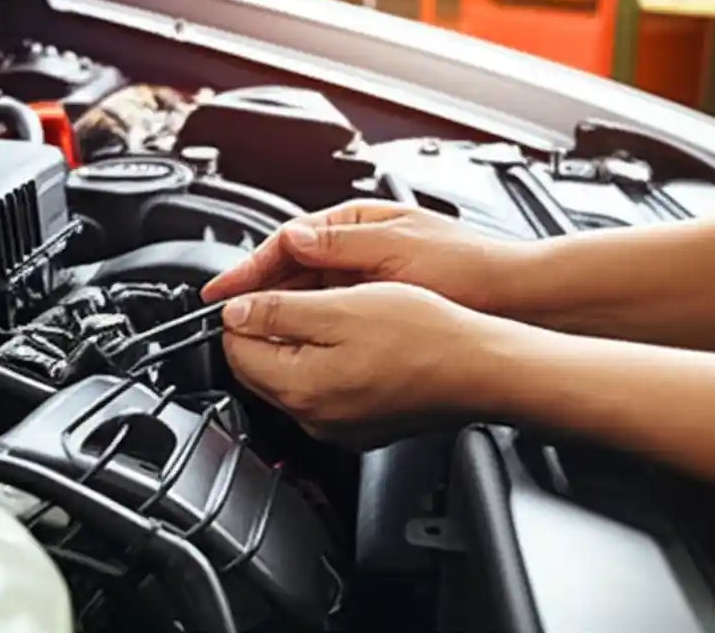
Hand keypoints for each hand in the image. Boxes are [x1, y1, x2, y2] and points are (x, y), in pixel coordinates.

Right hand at [202, 200, 531, 313]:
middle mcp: (355, 247)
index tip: (221, 292)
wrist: (515, 299)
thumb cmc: (468, 268)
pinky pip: (327, 313)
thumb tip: (292, 239)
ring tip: (251, 334)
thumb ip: (341, 244)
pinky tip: (296, 343)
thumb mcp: (397, 250)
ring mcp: (363, 276)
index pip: (286, 242)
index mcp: (356, 222)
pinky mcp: (374, 305)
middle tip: (225, 319)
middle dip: (256, 293)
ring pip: (304, 293)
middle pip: (288, 269)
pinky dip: (306, 326)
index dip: (249, 269)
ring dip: (278, 311)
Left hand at [221, 282, 516, 447]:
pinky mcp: (362, 426)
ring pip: (292, 378)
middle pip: (259, 367)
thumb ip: (278, 311)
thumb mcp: (341, 307)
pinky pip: (325, 391)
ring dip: (297, 343)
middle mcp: (313, 418)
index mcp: (300, 388)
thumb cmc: (424, 337)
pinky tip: (352, 338)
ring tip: (328, 309)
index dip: (241, 311)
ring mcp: (338, 427)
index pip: (236, 349)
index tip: (256, 288)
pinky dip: (326, 362)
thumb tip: (234, 313)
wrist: (481, 369)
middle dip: (266, 328)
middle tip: (291, 293)